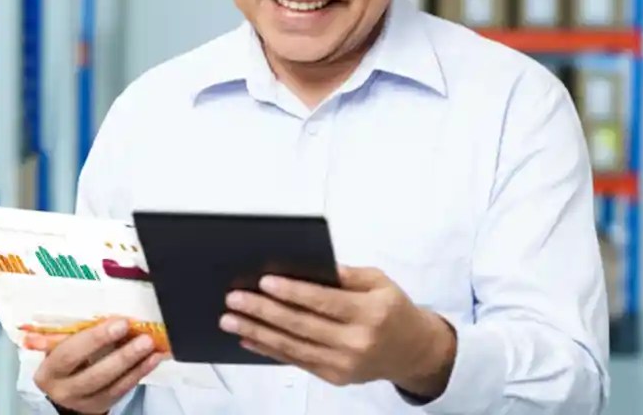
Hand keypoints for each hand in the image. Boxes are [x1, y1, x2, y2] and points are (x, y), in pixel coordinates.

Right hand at [25, 318, 168, 413]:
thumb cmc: (64, 355)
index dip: (96, 339)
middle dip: (122, 356)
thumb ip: (77, 332)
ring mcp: (83, 401)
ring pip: (112, 386)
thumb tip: (112, 313)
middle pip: (94, 374)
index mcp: (50, 369)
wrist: (62, 386)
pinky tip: (154, 359)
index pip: (70, 354)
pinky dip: (140, 373)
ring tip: (154, 348)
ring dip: (137, 365)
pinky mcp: (100, 406)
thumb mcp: (61, 344)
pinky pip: (122, 391)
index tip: (120, 323)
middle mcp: (64, 389)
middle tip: (145, 338)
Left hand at [219, 266, 456, 397]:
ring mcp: (344, 364)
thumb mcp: (379, 281)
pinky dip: (269, 349)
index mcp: (370, 313)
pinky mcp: (334, 377)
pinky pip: (295, 361)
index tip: (264, 281)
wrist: (413, 351)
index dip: (292, 292)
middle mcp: (357, 342)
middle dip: (263, 311)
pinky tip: (249, 337)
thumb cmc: (393, 309)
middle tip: (235, 298)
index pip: (324, 301)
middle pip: (301, 325)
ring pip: (292, 346)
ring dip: (257, 331)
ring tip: (230, 318)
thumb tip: (309, 266)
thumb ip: (346, 274)